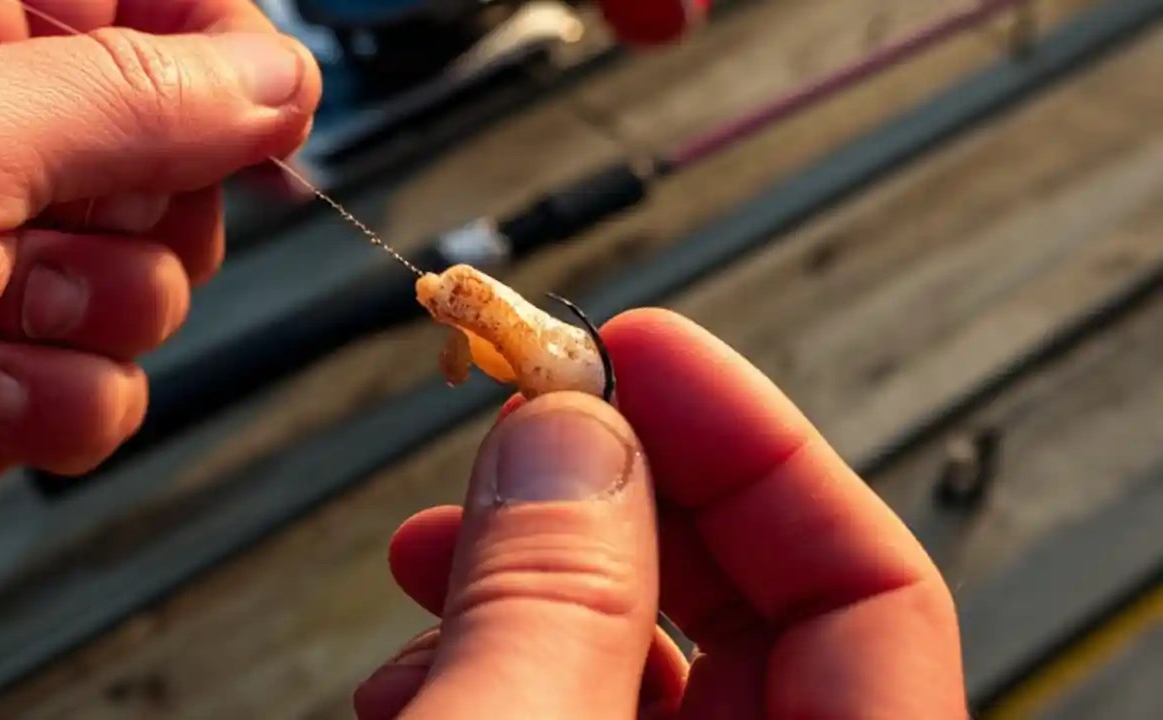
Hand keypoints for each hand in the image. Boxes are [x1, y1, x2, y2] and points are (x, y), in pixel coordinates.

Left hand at [0, 1, 319, 594]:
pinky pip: (117, 375)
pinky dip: (66, 402)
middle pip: (169, 143)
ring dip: (100, 316)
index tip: (265, 110)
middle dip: (146, 209)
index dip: (217, 51)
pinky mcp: (5, 363)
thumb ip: (135, 97)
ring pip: (156, 269)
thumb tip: (275, 79)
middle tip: (72, 226)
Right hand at [356, 309, 966, 718]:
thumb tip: (568, 433)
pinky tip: (415, 670)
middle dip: (613, 490)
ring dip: (523, 577)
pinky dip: (491, 664)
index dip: (758, 442)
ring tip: (430, 549)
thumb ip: (555, 599)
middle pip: (747, 605)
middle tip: (522, 417)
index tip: (640, 346)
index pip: (873, 586)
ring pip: (636, 659)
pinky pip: (565, 711)